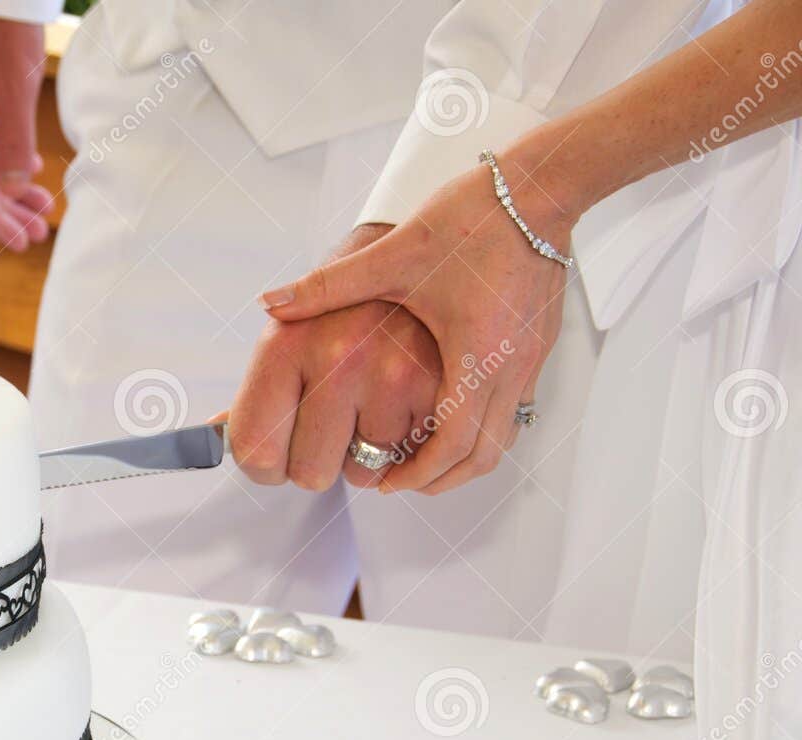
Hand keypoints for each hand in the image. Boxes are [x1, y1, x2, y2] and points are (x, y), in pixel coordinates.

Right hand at [0, 10, 52, 251]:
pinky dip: (5, 158)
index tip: (21, 243)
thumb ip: (13, 144)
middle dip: (5, 211)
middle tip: (38, 235)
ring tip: (41, 207)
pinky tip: (29, 169)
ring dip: (9, 187)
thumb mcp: (16, 90)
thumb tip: (10, 187)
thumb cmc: (4, 27)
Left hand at [260, 150, 572, 493]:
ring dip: (463, 456)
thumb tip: (271, 303)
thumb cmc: (473, 216)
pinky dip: (481, 426)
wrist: (540, 185)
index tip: (386, 483)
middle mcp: (510, 365)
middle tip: (398, 481)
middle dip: (440, 477)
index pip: (453, 443)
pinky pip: (513, 407)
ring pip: (503, 435)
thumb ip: (329, 284)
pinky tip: (448, 413)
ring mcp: (529, 358)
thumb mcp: (393, 253)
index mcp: (475, 353)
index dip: (418, 472)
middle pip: (484, 454)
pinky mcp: (537, 344)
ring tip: (422, 458)